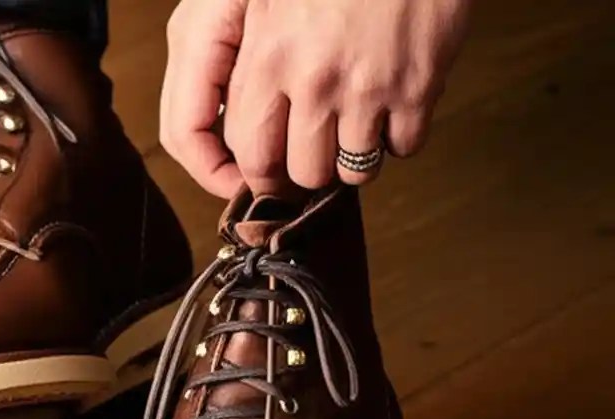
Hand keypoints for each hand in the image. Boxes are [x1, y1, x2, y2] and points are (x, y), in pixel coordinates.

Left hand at [160, 0, 472, 197]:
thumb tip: (232, 130)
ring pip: (353, 170)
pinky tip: (392, 106)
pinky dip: (399, 137)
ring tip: (357, 124)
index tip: (273, 166)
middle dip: (309, 166)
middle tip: (319, 144)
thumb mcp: (266, 5)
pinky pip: (403, 148)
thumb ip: (245, 64)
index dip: (261, 169)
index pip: (250, 153)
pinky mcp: (416, 87)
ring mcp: (366, 88)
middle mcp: (312, 80)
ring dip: (355, 156)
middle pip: (302, 171)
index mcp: (266, 60)